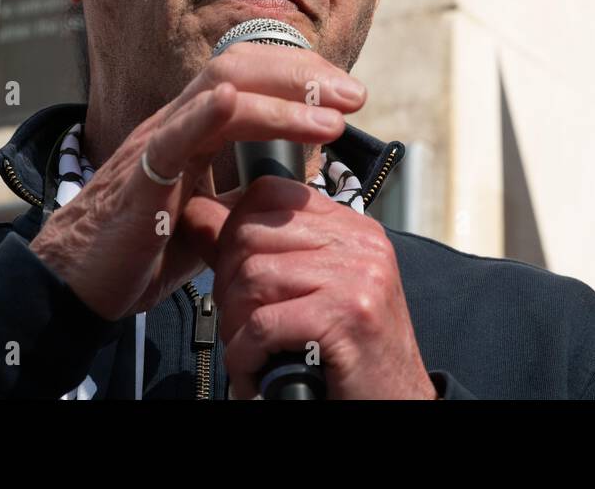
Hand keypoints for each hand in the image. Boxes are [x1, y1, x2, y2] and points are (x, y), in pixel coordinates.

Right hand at [29, 42, 366, 321]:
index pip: (249, 77)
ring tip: (334, 117)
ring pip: (222, 88)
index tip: (346, 98)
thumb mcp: (208, 220)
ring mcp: (158, 140)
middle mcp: (176, 122)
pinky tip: (253, 107)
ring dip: (286, 98)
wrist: (77, 285)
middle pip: (242, 67)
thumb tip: (289, 193)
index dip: (299, 77)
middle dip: (305, 75)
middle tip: (355, 96)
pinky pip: (182, 129)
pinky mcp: (143, 172)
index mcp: (192, 129)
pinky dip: (220, 113)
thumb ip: (243, 198)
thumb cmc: (138, 250)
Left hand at [181, 176, 436, 399]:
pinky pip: (261, 325)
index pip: (270, 192)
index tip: (230, 269)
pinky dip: (245, 356)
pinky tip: (257, 372)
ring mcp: (357, 277)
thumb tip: (198, 215)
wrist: (396, 401)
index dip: (233, 228)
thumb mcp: (313, 289)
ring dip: (235, 326)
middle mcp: (360, 243)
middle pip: (251, 235)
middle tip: (240, 324)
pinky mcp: (346, 316)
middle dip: (227, 285)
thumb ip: (260, 252)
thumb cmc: (352, 351)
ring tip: (250, 351)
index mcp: (353, 229)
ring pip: (251, 278)